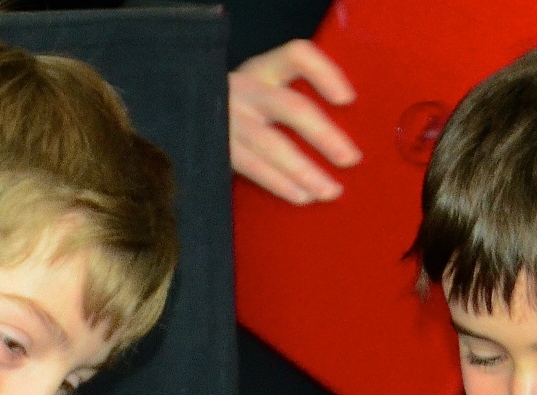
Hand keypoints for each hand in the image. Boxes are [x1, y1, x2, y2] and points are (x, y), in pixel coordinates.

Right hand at [229, 39, 361, 204]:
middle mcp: (245, 90)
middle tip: (350, 158)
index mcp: (262, 69)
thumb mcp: (262, 89)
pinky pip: (253, 167)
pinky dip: (280, 184)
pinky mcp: (218, 148)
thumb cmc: (241, 109)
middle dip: (324, 135)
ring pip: (272, 145)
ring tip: (330, 190)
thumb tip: (345, 125)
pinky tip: (302, 196)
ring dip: (304, 171)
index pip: (297, 56)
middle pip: (290, 107)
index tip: (348, 99)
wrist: (185, 115)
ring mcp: (229, 119)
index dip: (325, 73)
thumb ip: (292, 98)